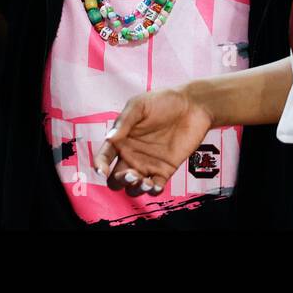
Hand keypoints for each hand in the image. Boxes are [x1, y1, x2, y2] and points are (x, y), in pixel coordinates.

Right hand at [92, 87, 213, 195]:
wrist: (192, 105)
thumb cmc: (164, 101)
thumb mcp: (139, 105)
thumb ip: (124, 121)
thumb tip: (110, 138)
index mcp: (121, 140)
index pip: (104, 157)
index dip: (99, 166)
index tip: (102, 171)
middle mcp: (131, 155)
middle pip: (116, 179)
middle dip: (119, 181)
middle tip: (131, 174)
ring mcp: (147, 164)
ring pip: (133, 188)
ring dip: (135, 189)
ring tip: (144, 181)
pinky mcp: (164, 170)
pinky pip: (155, 188)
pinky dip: (153, 191)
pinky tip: (155, 184)